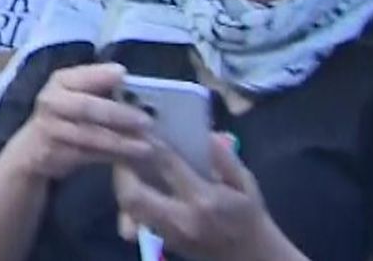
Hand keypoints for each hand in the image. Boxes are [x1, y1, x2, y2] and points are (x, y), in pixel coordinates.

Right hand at [1, 63, 154, 183]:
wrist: (32, 150)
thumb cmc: (65, 116)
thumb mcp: (76, 95)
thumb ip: (101, 90)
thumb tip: (138, 91)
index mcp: (60, 81)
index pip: (82, 76)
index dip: (102, 75)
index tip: (125, 74)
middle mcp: (51, 101)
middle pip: (86, 107)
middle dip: (118, 114)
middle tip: (147, 121)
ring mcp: (50, 129)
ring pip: (88, 135)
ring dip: (120, 142)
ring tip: (146, 147)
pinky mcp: (53, 154)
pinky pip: (87, 155)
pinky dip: (110, 157)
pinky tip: (129, 158)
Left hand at [114, 134, 293, 260]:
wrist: (249, 255)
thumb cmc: (248, 214)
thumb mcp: (245, 181)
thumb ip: (224, 157)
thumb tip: (205, 132)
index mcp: (204, 199)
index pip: (167, 165)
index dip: (151, 142)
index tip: (141, 125)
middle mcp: (181, 219)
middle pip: (133, 195)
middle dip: (122, 169)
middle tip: (124, 148)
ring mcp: (169, 234)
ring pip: (129, 209)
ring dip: (122, 184)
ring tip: (125, 162)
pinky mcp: (163, 242)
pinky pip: (136, 218)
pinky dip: (130, 199)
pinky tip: (134, 182)